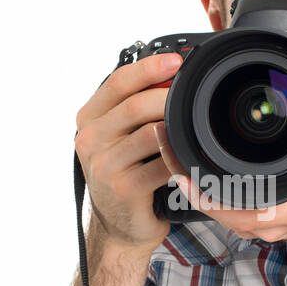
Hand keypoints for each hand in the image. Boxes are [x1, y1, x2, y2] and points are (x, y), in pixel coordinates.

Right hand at [74, 51, 181, 253]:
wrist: (118, 225)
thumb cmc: (125, 173)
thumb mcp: (118, 137)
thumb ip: (132, 108)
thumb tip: (170, 73)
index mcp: (89, 118)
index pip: (118, 82)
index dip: (149, 68)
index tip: (177, 60)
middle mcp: (90, 139)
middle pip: (136, 105)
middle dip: (170, 97)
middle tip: (195, 95)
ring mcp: (104, 165)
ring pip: (152, 133)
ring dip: (179, 129)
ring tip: (196, 128)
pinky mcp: (123, 188)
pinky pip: (162, 164)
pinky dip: (182, 158)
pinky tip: (192, 156)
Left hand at [157, 58, 286, 247]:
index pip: (237, 207)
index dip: (205, 194)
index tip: (183, 174)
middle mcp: (266, 220)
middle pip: (214, 206)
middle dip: (186, 178)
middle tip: (166, 144)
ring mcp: (253, 224)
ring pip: (211, 208)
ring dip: (189, 181)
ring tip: (169, 149)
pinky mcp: (245, 220)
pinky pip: (216, 207)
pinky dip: (200, 188)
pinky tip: (186, 166)